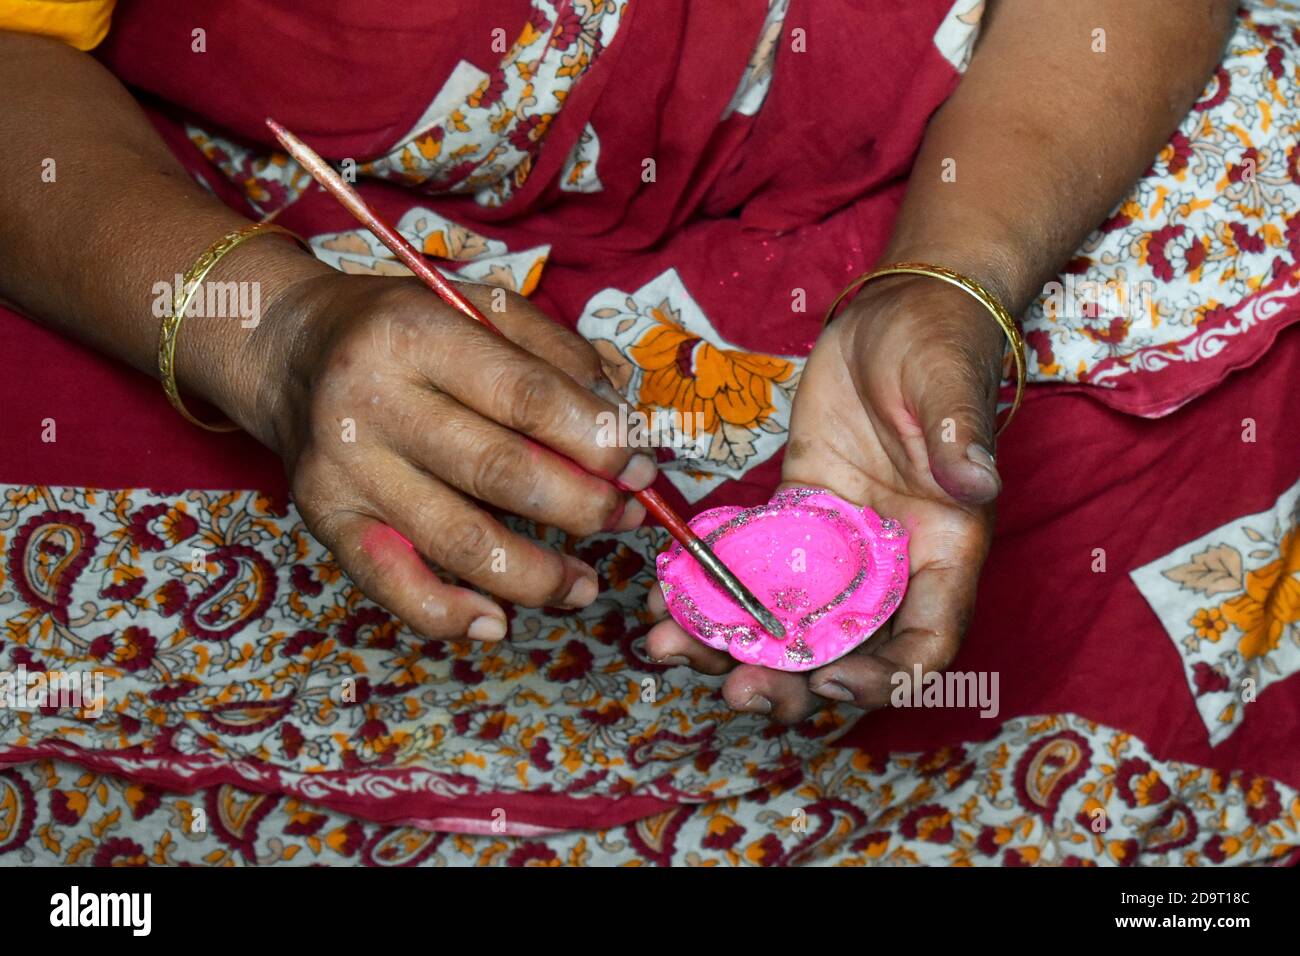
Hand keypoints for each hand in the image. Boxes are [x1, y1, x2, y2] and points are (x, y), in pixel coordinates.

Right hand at [230, 271, 656, 642]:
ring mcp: (345, 468)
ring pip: (458, 541)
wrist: (290, 349)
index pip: (527, 397)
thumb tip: (623, 426)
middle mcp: (372, 401)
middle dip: (581, 507)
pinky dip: (450, 615)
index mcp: (417, 334)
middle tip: (624, 518)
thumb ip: (557, 355)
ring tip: (584, 585)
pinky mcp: (326, 520)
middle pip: (499, 473)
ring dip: (537, 576)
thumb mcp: (479, 306)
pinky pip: (392, 585)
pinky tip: (498, 621)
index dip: (597, 440)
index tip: (640, 468)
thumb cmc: (406, 328)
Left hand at [647, 274, 1004, 721]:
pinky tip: (664, 592)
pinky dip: (711, 589)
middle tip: (735, 690)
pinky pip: (750, 570)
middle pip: (845, 652)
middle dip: (790, 682)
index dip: (883, 679)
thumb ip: (959, 436)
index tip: (827, 679)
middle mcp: (892, 564)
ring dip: (733, 646)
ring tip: (671, 647)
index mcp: (944, 551)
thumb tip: (977, 482)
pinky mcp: (794, 521)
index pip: (924, 644)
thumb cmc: (938, 344)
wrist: (895, 312)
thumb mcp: (948, 385)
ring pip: (788, 622)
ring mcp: (838, 549)